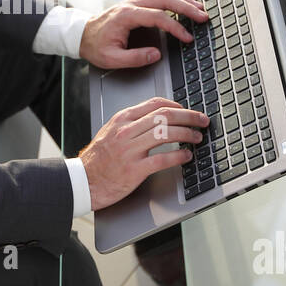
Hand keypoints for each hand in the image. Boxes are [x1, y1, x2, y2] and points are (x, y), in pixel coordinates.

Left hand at [79, 0, 207, 68]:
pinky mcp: (136, 3)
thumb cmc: (95, 45)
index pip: (158, 18)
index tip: (187, 37)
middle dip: (186, 8)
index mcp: (127, 16)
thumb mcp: (111, 58)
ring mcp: (134, 1)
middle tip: (203, 16)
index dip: (175, 28)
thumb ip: (135, 58)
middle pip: (165, 0)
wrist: (81, 34)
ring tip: (199, 5)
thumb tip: (156, 54)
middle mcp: (132, 4)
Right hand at [79, 97, 207, 209]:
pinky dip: (178, 156)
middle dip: (189, 116)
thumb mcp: (110, 132)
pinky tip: (186, 156)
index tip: (187, 111)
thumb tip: (157, 118)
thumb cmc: (97, 159)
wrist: (83, 181)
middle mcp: (126, 131)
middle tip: (202, 120)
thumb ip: (131, 123)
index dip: (177, 105)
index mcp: (122, 120)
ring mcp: (130, 150)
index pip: (155, 104)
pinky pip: (162, 159)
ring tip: (196, 138)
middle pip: (165, 116)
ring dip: (187, 134)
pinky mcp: (134, 169)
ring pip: (166, 134)